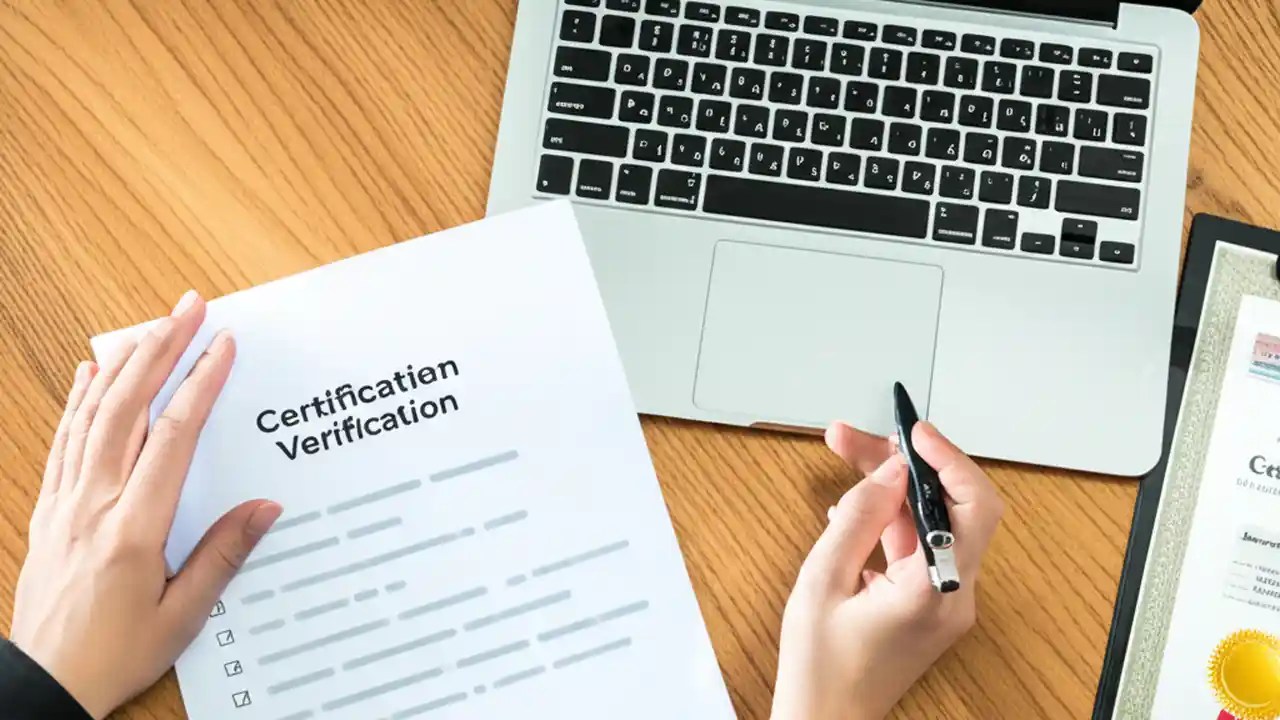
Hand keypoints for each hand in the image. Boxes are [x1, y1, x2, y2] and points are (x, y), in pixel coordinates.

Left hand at [10, 292, 280, 718]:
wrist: (44, 683)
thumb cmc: (115, 654)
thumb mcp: (184, 616)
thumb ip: (225, 554)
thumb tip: (267, 506)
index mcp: (134, 529)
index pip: (173, 438)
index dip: (201, 384)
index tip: (223, 346)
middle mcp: (94, 504)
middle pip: (128, 408)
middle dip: (161, 350)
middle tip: (188, 308)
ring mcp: (66, 502)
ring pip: (93, 415)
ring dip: (124, 363)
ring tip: (150, 325)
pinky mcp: (49, 509)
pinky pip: (65, 440)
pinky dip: (79, 399)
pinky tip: (90, 372)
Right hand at [771, 421, 1003, 719]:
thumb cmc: (820, 668)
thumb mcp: (823, 580)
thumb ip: (859, 517)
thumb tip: (890, 472)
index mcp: (933, 590)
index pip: (970, 505)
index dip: (946, 458)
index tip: (913, 430)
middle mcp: (953, 596)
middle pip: (951, 506)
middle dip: (907, 465)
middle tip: (858, 440)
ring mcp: (946, 602)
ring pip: (933, 523)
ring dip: (894, 490)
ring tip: (847, 458)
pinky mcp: (931, 606)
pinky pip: (920, 547)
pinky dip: (892, 521)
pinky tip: (852, 511)